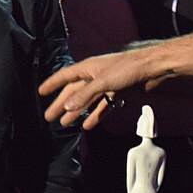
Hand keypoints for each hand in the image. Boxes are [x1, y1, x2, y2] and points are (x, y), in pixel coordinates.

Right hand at [38, 48, 165, 129]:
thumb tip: (68, 107)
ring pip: (86, 101)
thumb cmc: (127, 68)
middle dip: (61, 104)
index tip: (41, 92)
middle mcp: (94, 75)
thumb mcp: (103, 81)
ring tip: (65, 124)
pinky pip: (102, 106)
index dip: (52, 84)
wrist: (151, 68)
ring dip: (76, 112)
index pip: (65, 76)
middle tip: (50, 116)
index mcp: (88, 68)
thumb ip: (85, 95)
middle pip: (74, 92)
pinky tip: (88, 124)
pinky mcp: (117, 92)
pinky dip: (95, 115)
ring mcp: (106, 84)